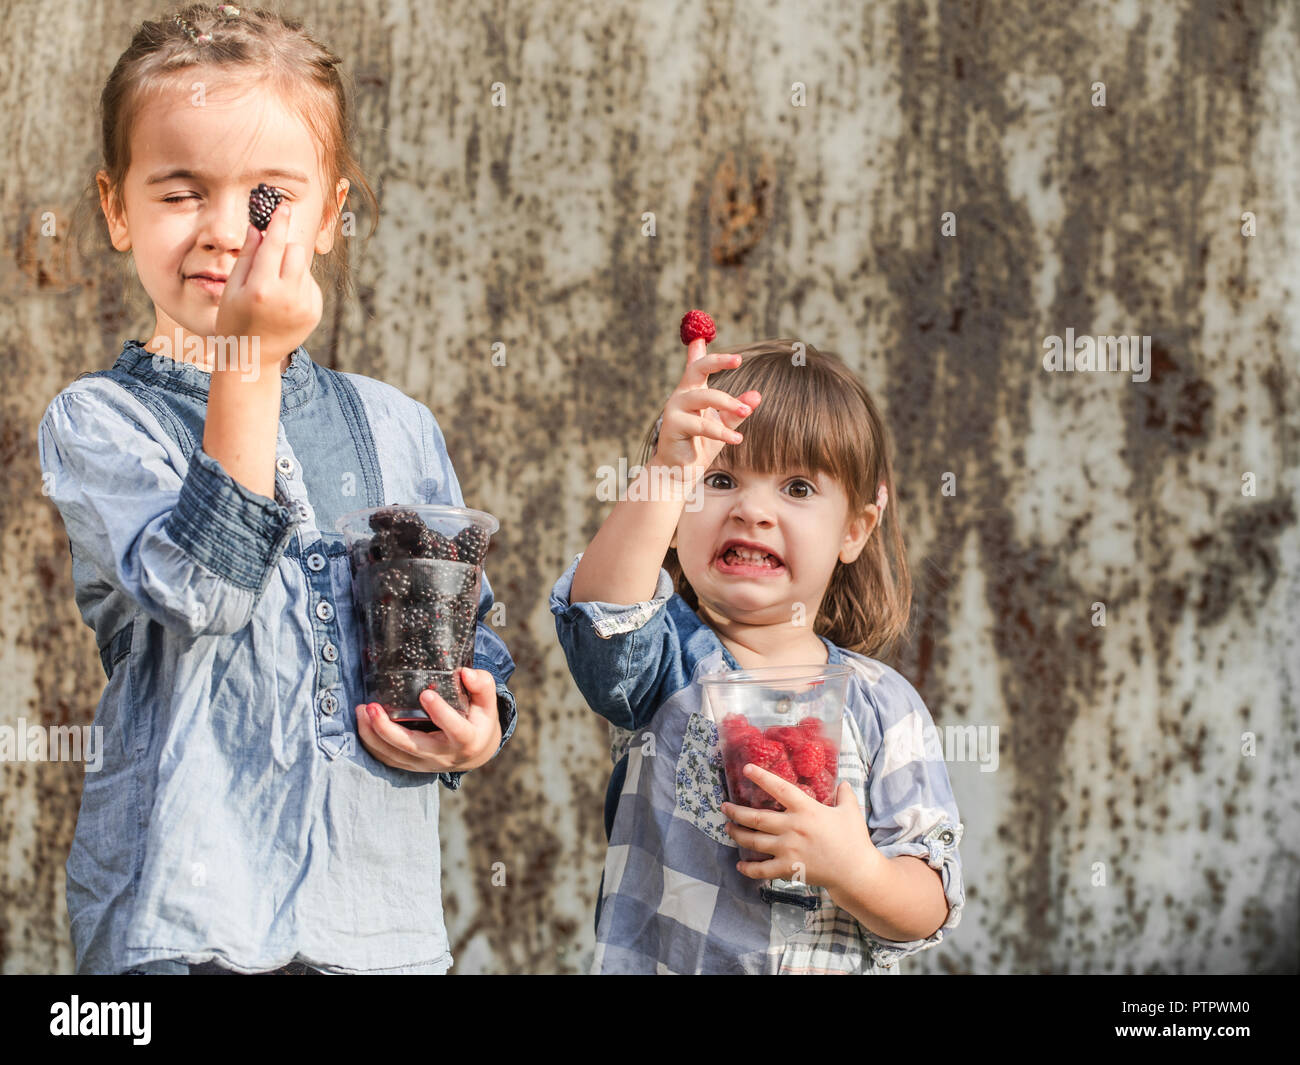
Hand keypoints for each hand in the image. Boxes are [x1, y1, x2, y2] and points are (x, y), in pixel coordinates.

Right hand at [214, 201, 322, 377]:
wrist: (253, 357)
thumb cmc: (234, 320)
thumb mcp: (231, 288)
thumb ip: (247, 257)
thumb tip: (259, 228)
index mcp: (261, 289)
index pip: (274, 245)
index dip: (279, 223)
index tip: (283, 207)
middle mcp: (287, 298)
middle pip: (295, 251)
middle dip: (283, 247)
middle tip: (269, 255)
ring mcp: (305, 306)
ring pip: (303, 267)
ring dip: (289, 267)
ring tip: (271, 287)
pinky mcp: (315, 312)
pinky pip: (309, 284)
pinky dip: (297, 284)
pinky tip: (281, 301)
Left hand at [355, 668, 501, 773]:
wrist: (475, 752)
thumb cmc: (479, 720)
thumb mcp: (487, 703)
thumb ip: (481, 685)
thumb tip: (465, 673)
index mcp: (466, 739)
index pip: (455, 728)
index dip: (440, 713)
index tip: (426, 693)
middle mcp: (443, 755)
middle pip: (412, 746)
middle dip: (388, 729)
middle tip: (371, 707)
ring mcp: (424, 763)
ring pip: (393, 755)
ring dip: (372, 735)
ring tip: (361, 710)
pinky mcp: (411, 765)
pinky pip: (386, 759)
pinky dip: (371, 744)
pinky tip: (362, 723)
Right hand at [651, 336, 761, 475]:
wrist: (679, 471)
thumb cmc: (700, 445)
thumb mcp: (723, 424)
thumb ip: (737, 410)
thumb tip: (757, 395)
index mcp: (692, 391)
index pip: (699, 365)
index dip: (711, 353)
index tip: (731, 347)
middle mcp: (681, 396)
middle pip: (697, 370)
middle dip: (717, 361)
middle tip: (739, 360)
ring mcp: (675, 410)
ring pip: (704, 397)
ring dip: (728, 403)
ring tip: (746, 410)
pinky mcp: (673, 427)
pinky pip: (702, 425)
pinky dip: (722, 431)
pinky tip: (737, 438)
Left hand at [722, 764, 874, 890]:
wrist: (855, 871)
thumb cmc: (854, 839)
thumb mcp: (850, 811)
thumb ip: (844, 795)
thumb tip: (842, 783)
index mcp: (806, 810)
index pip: (779, 788)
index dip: (761, 777)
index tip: (746, 769)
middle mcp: (793, 827)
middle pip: (757, 817)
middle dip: (737, 811)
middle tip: (724, 807)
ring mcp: (788, 849)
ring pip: (754, 841)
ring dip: (738, 834)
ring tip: (728, 828)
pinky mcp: (788, 868)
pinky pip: (763, 869)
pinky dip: (749, 868)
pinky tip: (740, 865)